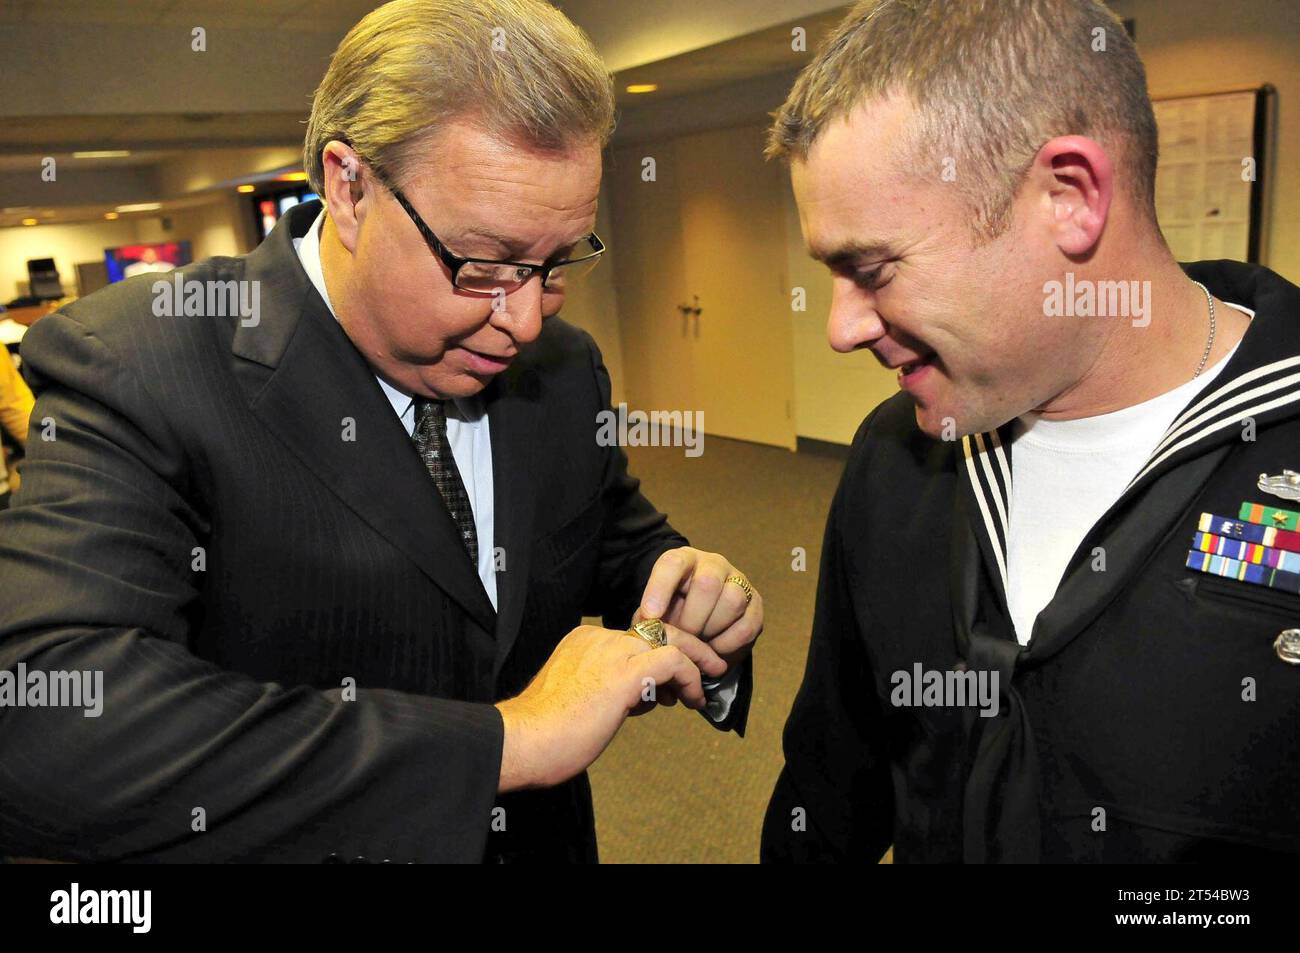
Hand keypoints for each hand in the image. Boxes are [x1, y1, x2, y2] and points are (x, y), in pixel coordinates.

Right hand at [494, 623, 726, 791]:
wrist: (523, 741)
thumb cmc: (545, 733)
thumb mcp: (579, 699)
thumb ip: (608, 689)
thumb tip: (641, 698)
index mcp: (583, 640)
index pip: (634, 637)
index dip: (659, 655)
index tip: (673, 682)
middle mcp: (598, 638)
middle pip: (657, 630)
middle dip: (689, 647)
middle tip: (710, 667)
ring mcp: (612, 652)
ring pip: (671, 640)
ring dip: (697, 663)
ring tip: (707, 687)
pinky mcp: (625, 673)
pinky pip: (673, 661)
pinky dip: (691, 677)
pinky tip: (693, 698)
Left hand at [636, 547, 763, 671]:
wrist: (703, 623)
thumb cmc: (674, 613)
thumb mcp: (657, 611)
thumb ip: (649, 618)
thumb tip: (648, 627)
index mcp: (684, 560)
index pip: (673, 564)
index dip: (660, 589)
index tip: (650, 615)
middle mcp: (714, 564)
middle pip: (708, 583)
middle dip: (692, 618)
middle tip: (682, 636)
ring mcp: (739, 581)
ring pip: (732, 600)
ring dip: (712, 628)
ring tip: (699, 642)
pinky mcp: (756, 604)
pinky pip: (747, 625)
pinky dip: (728, 643)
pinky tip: (714, 648)